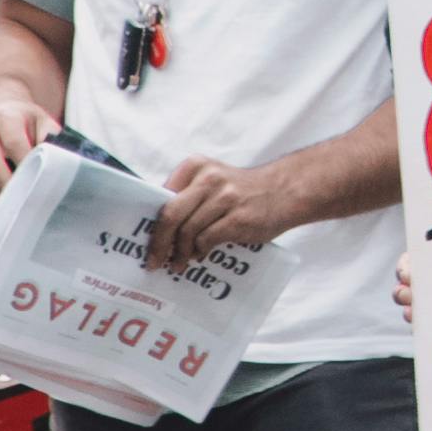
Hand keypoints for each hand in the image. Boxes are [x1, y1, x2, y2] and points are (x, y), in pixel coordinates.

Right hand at [0, 82, 54, 213]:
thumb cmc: (23, 119)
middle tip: (22, 202)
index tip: (37, 184)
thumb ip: (51, 139)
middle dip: (7, 186)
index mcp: (6, 116)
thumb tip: (59, 163)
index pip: (14, 144)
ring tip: (9, 208)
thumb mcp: (42, 120)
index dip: (26, 166)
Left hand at [147, 152, 303, 263]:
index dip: (151, 223)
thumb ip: (188, 196)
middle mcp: (209, 179)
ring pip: (187, 231)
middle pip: (170, 215)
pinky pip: (207, 240)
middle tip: (154, 261)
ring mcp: (225, 198)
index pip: (162, 197)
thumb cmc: (244, 191)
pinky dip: (199, 251)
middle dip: (159, 243)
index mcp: (196, 166)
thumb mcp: (214, 181)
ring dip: (180, 253)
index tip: (145, 242)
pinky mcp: (238, 218)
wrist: (286, 191)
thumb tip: (159, 228)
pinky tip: (200, 255)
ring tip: (178, 264)